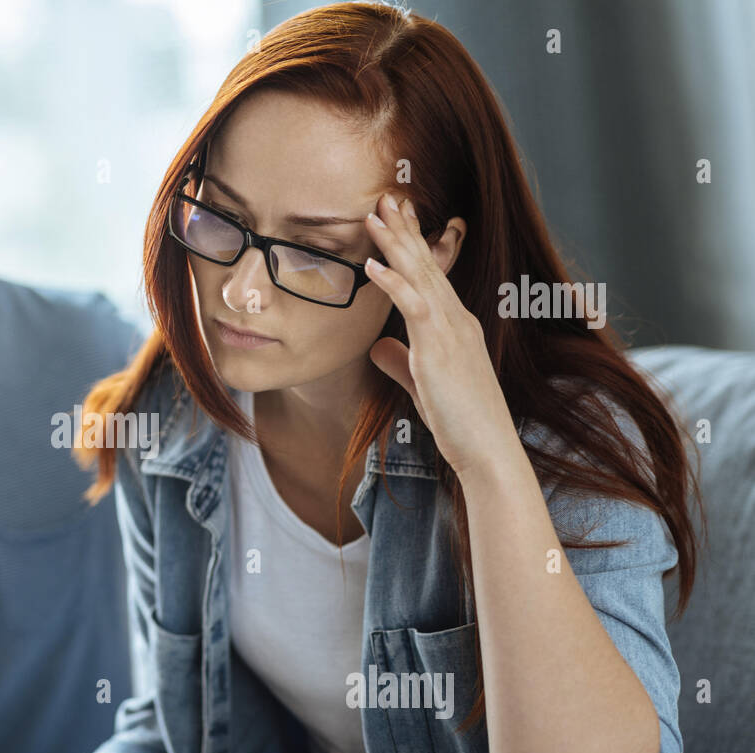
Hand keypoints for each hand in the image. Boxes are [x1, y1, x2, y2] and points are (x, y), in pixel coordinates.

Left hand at [362, 192, 519, 481]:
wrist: (488, 448)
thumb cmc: (460, 422)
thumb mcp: (423, 385)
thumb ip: (400, 362)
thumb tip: (378, 347)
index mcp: (455, 326)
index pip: (430, 275)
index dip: (412, 245)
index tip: (396, 218)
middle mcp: (456, 320)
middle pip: (427, 265)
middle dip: (404, 229)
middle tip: (386, 197)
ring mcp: (450, 331)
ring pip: (421, 275)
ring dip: (396, 243)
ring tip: (374, 214)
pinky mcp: (440, 348)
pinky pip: (414, 305)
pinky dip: (392, 282)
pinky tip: (371, 264)